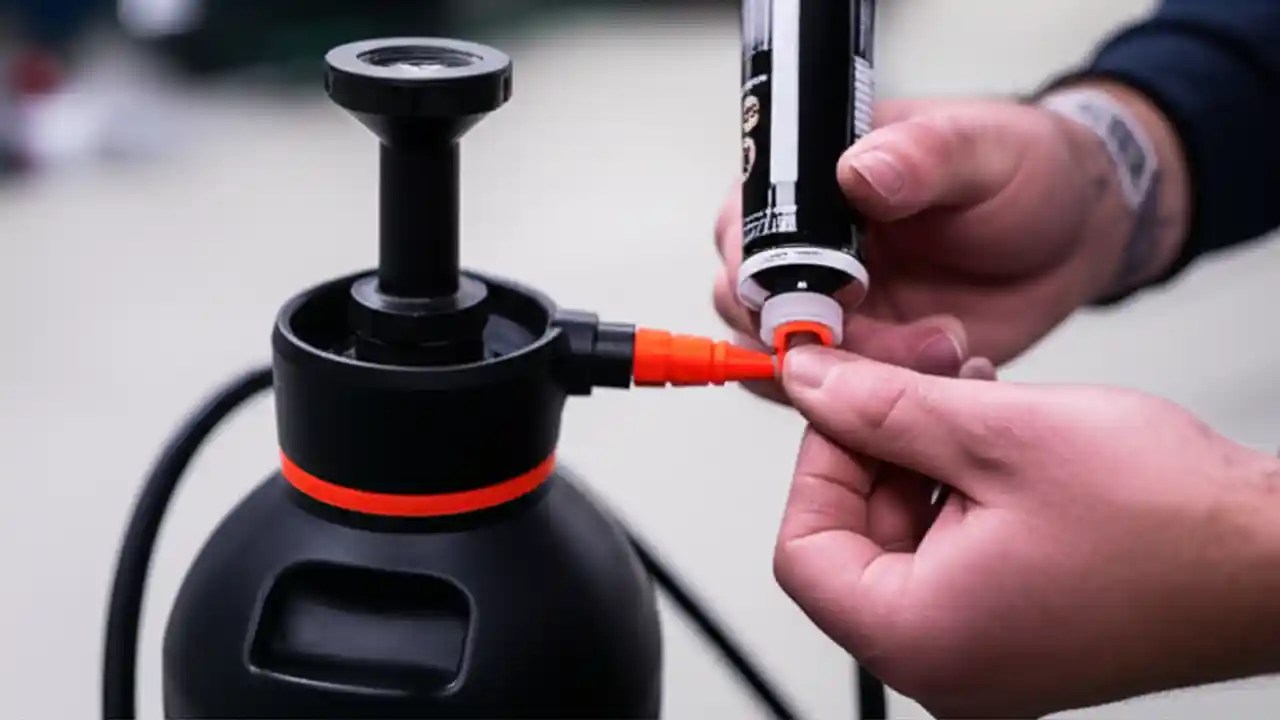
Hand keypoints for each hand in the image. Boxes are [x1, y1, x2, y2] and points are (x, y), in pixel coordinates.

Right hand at [715, 89, 1188, 396]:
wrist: (1066, 237)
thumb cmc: (1020, 173)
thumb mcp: (981, 148)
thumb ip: (922, 156)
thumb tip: (859, 171)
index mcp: (804, 180)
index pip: (744, 228)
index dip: (770, 269)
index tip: (841, 288)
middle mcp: (798, 248)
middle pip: (747, 305)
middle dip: (819, 332)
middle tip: (903, 331)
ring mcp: (824, 308)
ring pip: (787, 362)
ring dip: (860, 370)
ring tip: (949, 345)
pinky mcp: (857, 358)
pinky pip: (833, 397)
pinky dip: (881, 399)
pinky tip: (948, 365)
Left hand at [772, 346, 1279, 717]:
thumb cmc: (1172, 522)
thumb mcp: (998, 435)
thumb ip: (883, 408)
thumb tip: (807, 385)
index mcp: (921, 638)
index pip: (803, 549)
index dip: (817, 460)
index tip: (844, 401)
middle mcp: (945, 665)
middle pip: (852, 542)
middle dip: (877, 444)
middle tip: (910, 372)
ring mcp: (984, 654)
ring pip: (904, 539)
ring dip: (921, 454)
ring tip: (963, 391)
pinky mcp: (1018, 632)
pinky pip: (953, 556)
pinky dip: (959, 488)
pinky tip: (990, 432)